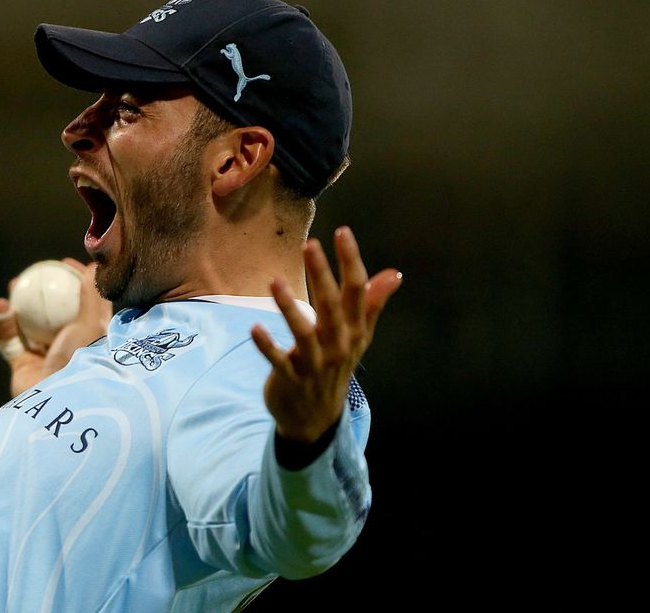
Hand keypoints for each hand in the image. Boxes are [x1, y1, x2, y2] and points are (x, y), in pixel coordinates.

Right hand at [0, 258, 112, 397]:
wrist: (57, 401)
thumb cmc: (81, 362)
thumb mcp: (92, 325)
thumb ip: (94, 295)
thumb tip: (98, 264)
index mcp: (88, 337)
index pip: (84, 303)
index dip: (75, 280)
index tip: (63, 263)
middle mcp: (67, 346)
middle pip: (52, 312)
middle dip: (41, 291)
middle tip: (33, 274)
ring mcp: (44, 356)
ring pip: (27, 323)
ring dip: (18, 303)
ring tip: (14, 285)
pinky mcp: (22, 366)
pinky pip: (8, 339)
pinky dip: (2, 322)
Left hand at [252, 226, 402, 443]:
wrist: (316, 418)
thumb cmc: (336, 366)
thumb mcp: (358, 337)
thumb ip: (371, 304)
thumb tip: (394, 274)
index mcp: (355, 330)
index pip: (357, 291)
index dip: (350, 261)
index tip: (342, 232)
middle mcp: (339, 345)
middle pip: (332, 306)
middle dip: (321, 275)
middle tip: (310, 245)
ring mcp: (315, 363)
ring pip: (305, 332)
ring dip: (289, 307)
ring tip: (274, 281)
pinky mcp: (291, 378)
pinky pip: (279, 360)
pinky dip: (268, 346)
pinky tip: (254, 328)